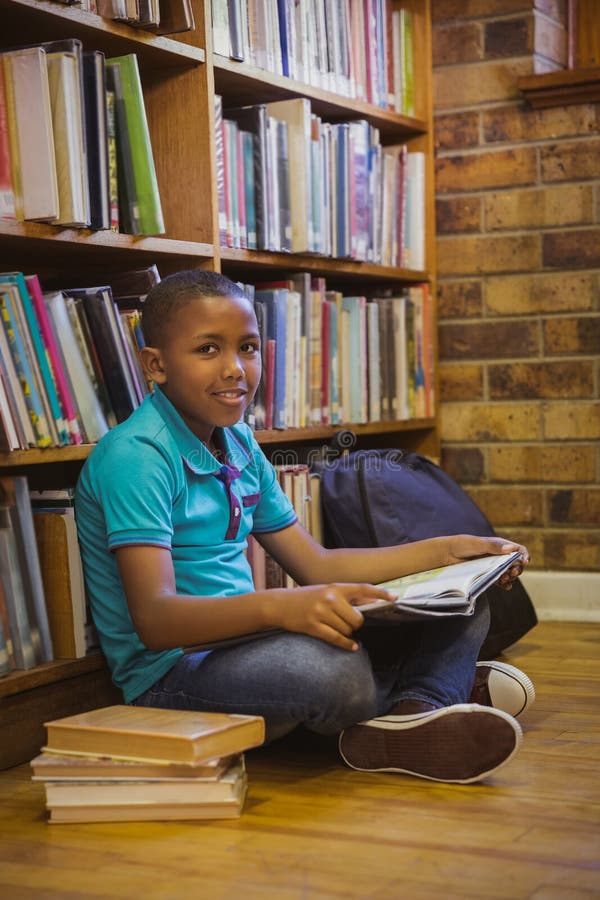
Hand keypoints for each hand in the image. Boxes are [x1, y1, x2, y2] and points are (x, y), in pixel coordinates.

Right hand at [274, 583, 395, 650]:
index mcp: (335, 587)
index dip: (380, 593)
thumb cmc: (306, 597)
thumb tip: (371, 603)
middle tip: (346, 623)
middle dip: (355, 624)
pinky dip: (347, 644)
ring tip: (335, 628)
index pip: (363, 588)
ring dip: (346, 633)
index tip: (395, 598)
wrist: (279, 604)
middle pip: (357, 618)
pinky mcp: (313, 626)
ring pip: (347, 630)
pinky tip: (352, 646)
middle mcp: (330, 598)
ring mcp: (321, 613)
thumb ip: (346, 596)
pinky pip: (337, 639)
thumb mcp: (326, 591)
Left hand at [444, 535, 528, 590]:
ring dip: (510, 577)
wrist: (448, 554)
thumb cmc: (463, 544)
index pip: (518, 550)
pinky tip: (505, 586)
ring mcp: (494, 566)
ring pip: (509, 573)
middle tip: (511, 573)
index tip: (524, 562)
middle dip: (517, 569)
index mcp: (500, 545)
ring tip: (504, 579)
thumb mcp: (478, 544)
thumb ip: (494, 547)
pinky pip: (500, 581)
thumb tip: (511, 549)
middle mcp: (499, 556)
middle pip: (516, 564)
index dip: (524, 555)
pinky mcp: (488, 575)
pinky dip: (505, 584)